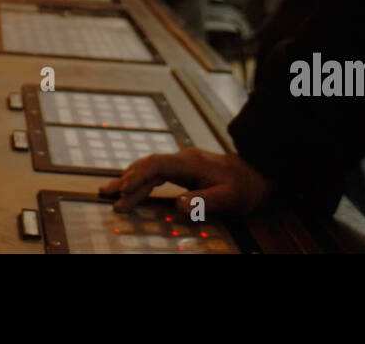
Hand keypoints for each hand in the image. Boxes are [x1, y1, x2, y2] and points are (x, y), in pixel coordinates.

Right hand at [101, 148, 271, 216]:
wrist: (258, 172)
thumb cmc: (244, 186)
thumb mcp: (228, 198)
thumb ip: (202, 202)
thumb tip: (177, 206)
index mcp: (189, 163)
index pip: (156, 166)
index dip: (138, 177)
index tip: (124, 191)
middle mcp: (182, 159)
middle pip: (148, 166)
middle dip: (126, 180)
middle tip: (106, 194)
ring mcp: (182, 162)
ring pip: (150, 168)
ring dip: (130, 179)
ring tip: (111, 191)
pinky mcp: (184, 168)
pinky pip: (157, 171)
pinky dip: (142, 179)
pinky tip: (133, 187)